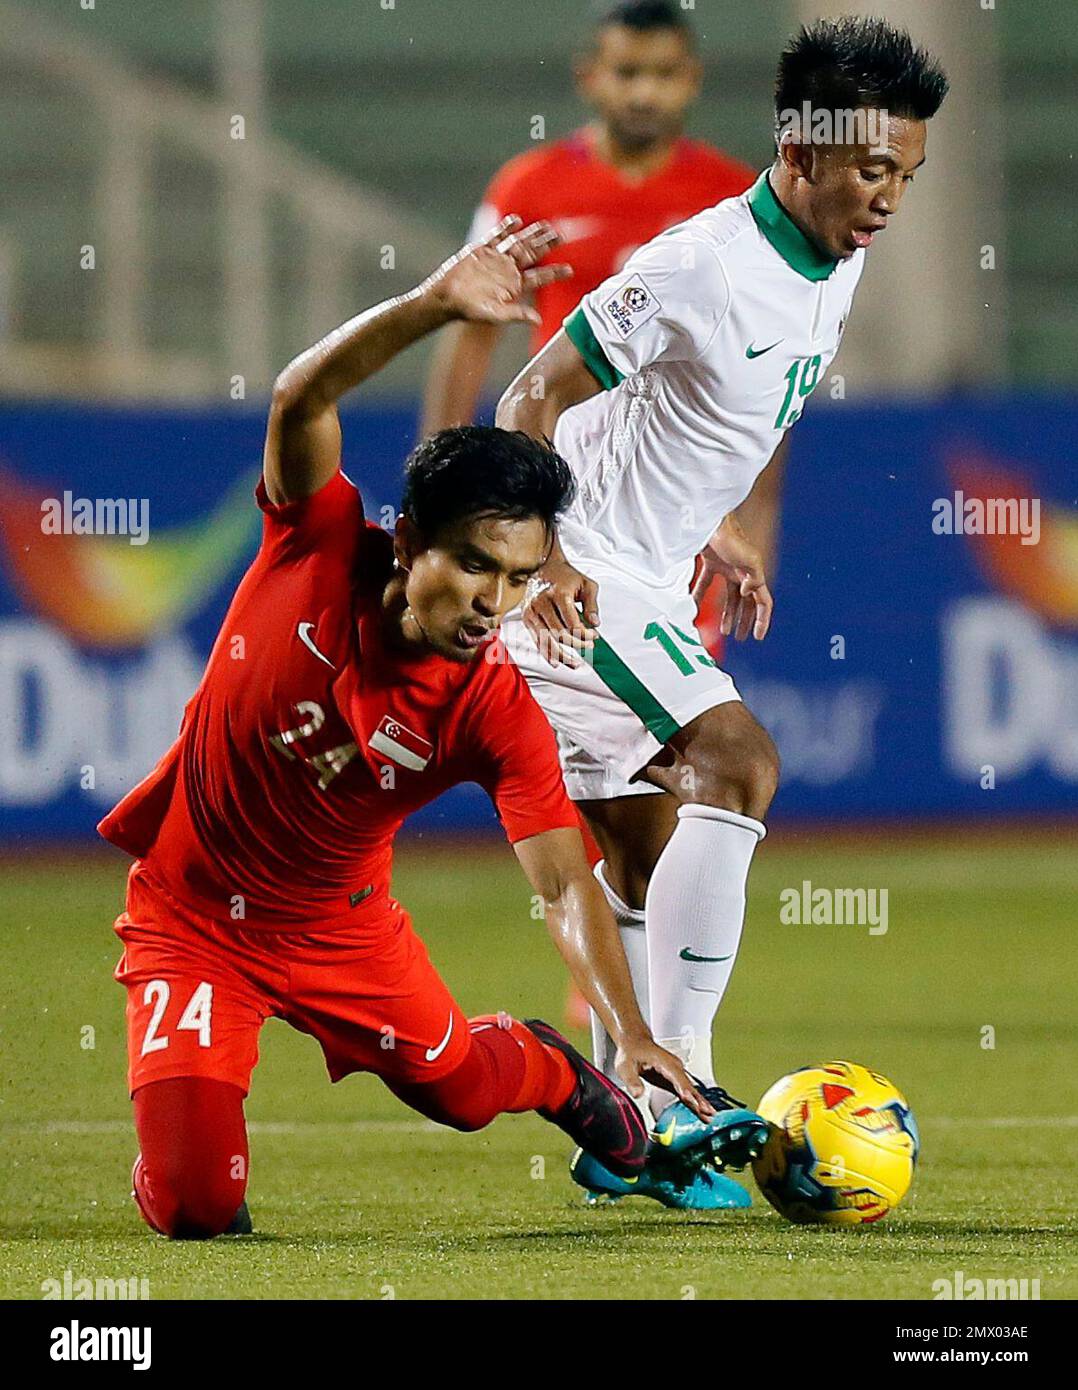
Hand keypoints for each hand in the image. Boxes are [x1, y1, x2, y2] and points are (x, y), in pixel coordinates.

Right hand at [423, 216, 571, 326]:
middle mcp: (507, 271)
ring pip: (518, 242)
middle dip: (547, 245)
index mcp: (514, 286)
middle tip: (562, 235)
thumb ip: (517, 314)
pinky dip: (506, 228)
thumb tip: (537, 321)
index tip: (570, 270)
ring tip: (546, 226)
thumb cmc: (470, 310)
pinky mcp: (481, 250)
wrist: (446, 298)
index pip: (539, 277)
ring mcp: (495, 259)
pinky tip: (517, 221)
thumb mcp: (496, 315)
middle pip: (532, 255)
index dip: (554, 273)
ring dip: (531, 234)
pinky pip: (496, 236)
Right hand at [522, 553, 599, 666]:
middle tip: (589, 646)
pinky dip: (546, 653)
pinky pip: (537, 640)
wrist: (544, 566)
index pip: (572, 624)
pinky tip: (556, 662)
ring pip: (548, 641)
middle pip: (560, 634)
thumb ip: (592, 604)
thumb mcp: (586, 584)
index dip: (585, 634)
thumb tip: (595, 624)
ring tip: (576, 664)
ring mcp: (531, 611)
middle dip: (577, 644)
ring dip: (563, 655)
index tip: (595, 636)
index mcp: (558, 594)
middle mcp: (542, 603)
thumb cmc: (567, 576)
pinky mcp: (526, 618)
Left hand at [614, 1035, 715, 1121]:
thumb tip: (637, 1093)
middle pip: (689, 1086)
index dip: (684, 1090)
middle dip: (698, 1100)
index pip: (677, 1078)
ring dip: (700, 1103)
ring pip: (691, 1089)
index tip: (691, 1101)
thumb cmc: (631, 1051)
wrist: (634, 1042)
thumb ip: (631, 1080)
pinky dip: (695, 1101)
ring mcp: (676, 1073)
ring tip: (709, 1116)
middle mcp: (674, 1067)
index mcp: (664, 1062)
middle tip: (708, 1114)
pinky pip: (687, 1091)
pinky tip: (701, 1111)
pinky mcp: (674, 1079)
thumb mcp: (625, 1066)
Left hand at [692, 514, 772, 640]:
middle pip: (747, 603)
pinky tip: (695, 605)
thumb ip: (753, 578)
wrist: (709, 519)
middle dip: (745, 621)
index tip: (758, 636)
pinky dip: (702, 595)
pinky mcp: (711, 562)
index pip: (763, 601)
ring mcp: (727, 567)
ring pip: (729, 597)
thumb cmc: (730, 535)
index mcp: (754, 573)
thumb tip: (747, 594)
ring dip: (727, 614)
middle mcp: (742, 572)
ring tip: (723, 630)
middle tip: (741, 637)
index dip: (762, 619)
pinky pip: (707, 583)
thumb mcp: (748, 558)